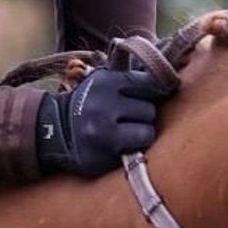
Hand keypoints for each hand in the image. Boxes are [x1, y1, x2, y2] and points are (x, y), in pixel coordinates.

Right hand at [35, 67, 168, 177]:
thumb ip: (131, 77)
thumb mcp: (104, 82)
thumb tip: (170, 75)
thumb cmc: (90, 105)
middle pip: (149, 109)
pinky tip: (122, 145)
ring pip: (148, 131)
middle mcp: (105, 103)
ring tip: (126, 132)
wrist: (57, 131)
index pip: (149, 83)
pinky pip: (138, 150)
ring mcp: (104, 129)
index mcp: (107, 80)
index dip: (150, 92)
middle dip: (143, 115)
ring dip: (142, 133)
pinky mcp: (106, 152)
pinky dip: (135, 148)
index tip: (145, 97)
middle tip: (129, 119)